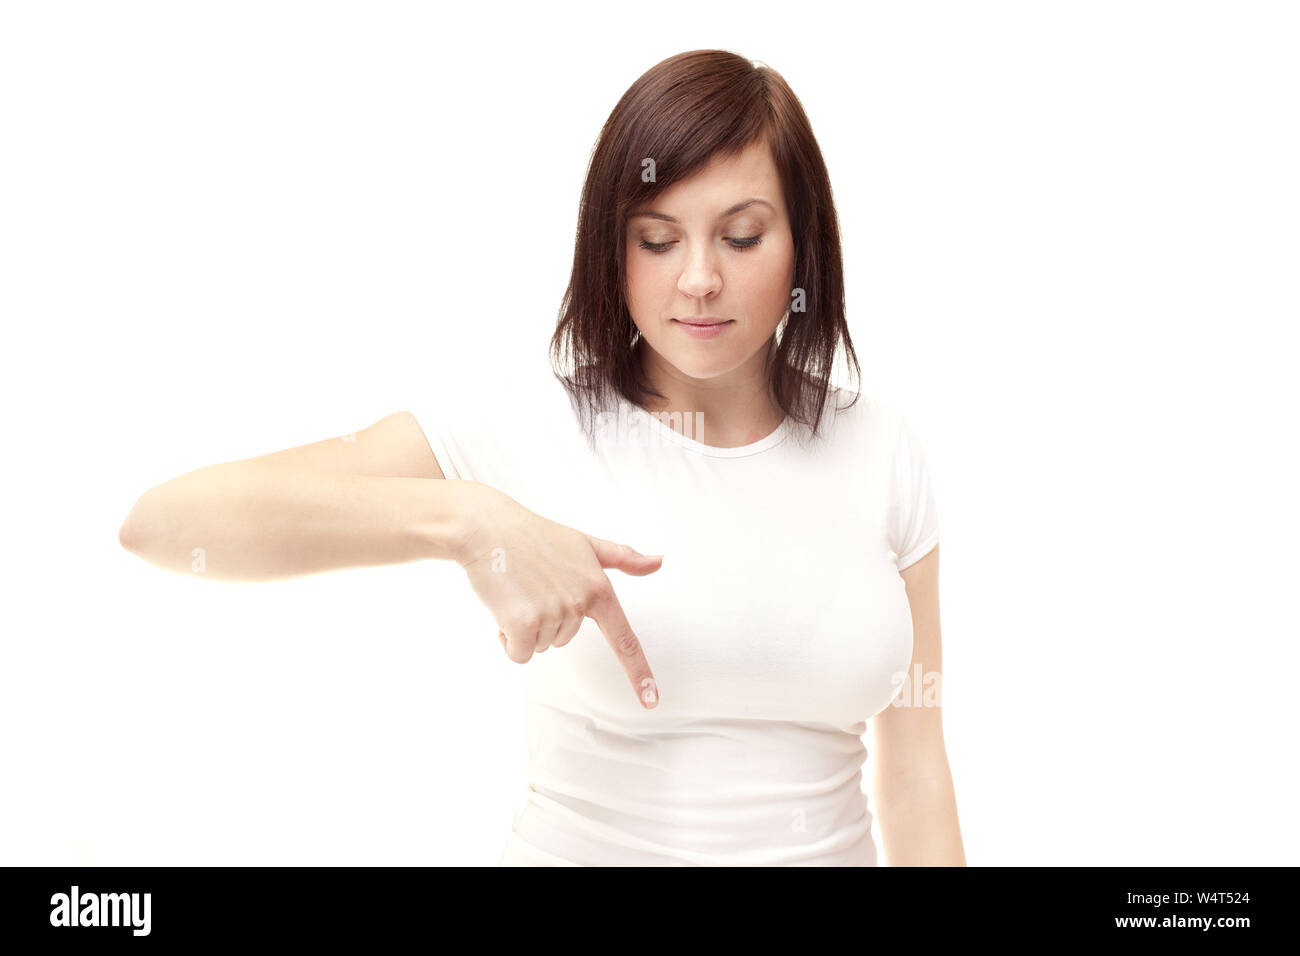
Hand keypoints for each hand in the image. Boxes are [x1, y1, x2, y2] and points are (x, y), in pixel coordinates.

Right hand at [454, 487, 663, 708]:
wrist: (487, 528)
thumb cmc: (534, 535)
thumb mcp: (584, 543)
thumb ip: (622, 558)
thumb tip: (659, 561)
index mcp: (599, 588)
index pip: (624, 639)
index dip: (639, 673)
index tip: (652, 701)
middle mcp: (579, 604)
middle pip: (565, 639)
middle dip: (546, 620)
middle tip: (533, 586)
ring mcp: (552, 614)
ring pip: (541, 646)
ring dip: (526, 627)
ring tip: (517, 591)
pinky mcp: (523, 624)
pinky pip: (519, 653)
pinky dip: (507, 639)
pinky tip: (503, 607)